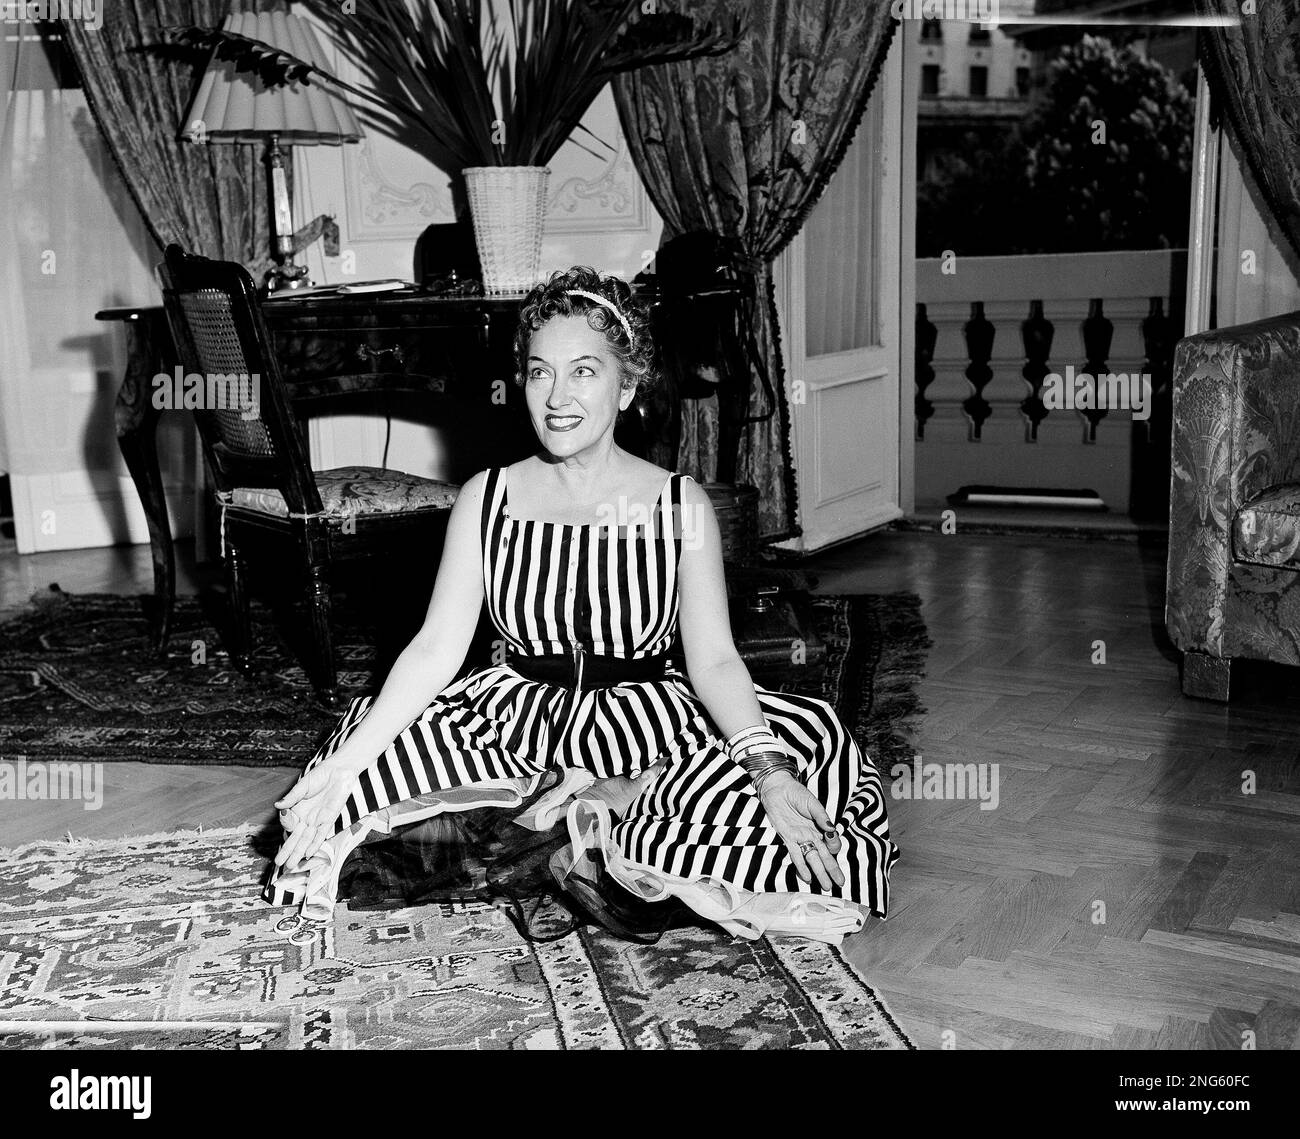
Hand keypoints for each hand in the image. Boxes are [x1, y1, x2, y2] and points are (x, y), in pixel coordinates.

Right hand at [273, 760, 358, 869]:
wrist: (340, 770)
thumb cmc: (321, 774)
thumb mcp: (304, 785)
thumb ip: (292, 796)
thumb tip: (278, 805)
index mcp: (297, 808)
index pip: (288, 823)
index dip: (285, 823)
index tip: (285, 815)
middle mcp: (306, 817)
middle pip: (295, 837)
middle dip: (287, 850)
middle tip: (279, 863)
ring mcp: (317, 819)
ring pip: (306, 840)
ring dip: (298, 852)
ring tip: (290, 865)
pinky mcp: (330, 818)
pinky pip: (321, 834)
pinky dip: (315, 844)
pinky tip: (308, 854)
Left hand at [757, 772, 844, 891]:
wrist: (777, 789)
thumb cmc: (796, 793)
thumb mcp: (812, 802)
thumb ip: (821, 816)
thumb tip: (831, 829)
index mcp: (820, 826)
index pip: (831, 842)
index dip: (834, 845)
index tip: (834, 845)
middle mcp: (811, 835)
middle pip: (824, 855)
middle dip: (832, 869)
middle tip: (840, 882)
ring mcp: (800, 838)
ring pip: (812, 859)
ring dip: (819, 872)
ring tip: (827, 886)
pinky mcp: (787, 838)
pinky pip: (795, 855)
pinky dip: (801, 866)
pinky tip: (807, 877)